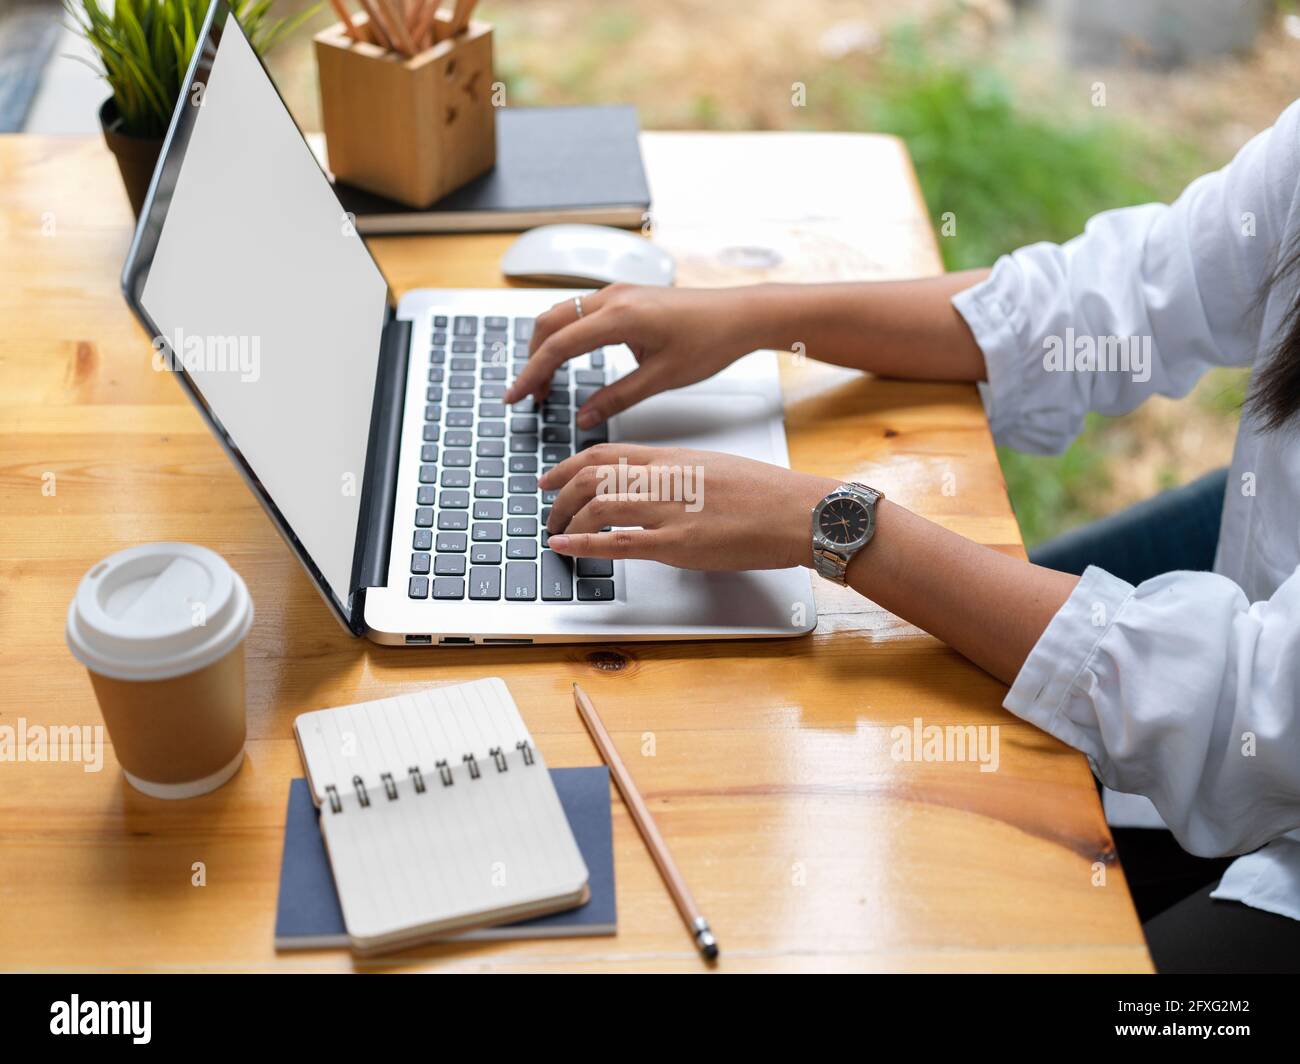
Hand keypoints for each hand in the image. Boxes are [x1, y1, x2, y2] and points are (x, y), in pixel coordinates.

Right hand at [503, 284, 766, 427]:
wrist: (741, 314)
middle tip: (528, 396)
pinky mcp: (625, 296)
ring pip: (562, 314)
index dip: (531, 374)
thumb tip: (583, 417)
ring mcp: (617, 292)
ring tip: (546, 384)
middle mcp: (612, 297)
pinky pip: (580, 311)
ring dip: (547, 346)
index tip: (515, 397)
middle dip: (532, 360)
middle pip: (549, 324)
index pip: (558, 346)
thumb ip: (617, 398)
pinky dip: (564, 335)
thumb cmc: (710, 341)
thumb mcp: (662, 379)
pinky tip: (569, 360)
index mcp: (619, 317)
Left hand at [540, 443, 838, 570]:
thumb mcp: (712, 468)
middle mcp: (663, 479)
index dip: (568, 465)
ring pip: (597, 506)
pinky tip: (564, 547)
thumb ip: (678, 475)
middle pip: (591, 476)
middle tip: (546, 510)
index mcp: (672, 458)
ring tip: (555, 533)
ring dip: (566, 520)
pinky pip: (618, 542)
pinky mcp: (677, 543)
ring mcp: (669, 510)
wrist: (797, 511)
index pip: (605, 453)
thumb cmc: (764, 494)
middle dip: (560, 494)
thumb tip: (653, 486)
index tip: (549, 478)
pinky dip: (583, 544)